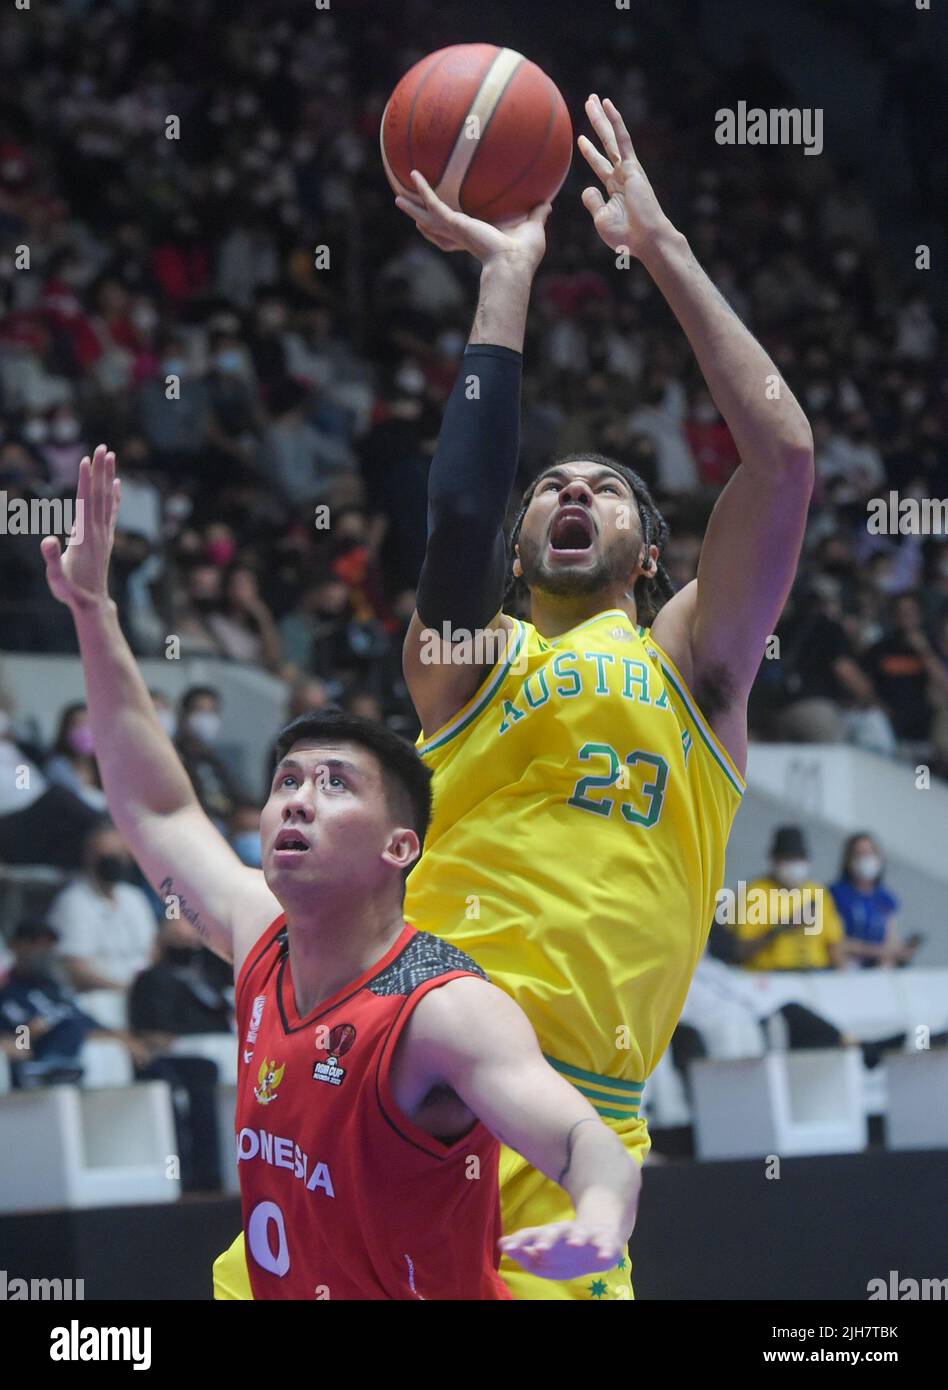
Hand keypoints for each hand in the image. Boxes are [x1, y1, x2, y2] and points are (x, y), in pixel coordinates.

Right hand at [41, 444, 119, 612]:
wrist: (92, 603)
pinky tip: (118, 483)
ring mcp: (105, 534)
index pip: (84, 502)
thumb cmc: (70, 590)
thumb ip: (50, 558)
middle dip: (100, 470)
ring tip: (111, 456)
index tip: (86, 460)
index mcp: (83, 536)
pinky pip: (113, 511)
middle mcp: (98, 531)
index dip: (85, 481)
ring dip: (108, 476)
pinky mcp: (107, 538)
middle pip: (99, 495)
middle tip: (103, 447)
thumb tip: (46, 539)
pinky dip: (116, 496)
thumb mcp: (56, 576)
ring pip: (108, 499)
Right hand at [395, 170, 549, 272]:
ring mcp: (455, 230)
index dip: (446, 231)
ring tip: (398, 199)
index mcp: (477, 238)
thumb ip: (537, 214)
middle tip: (411, 210)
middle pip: (435, 229)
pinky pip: (434, 203)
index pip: (457, 235)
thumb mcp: (533, 226)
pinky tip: (413, 174)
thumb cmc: (524, 252)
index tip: (440, 221)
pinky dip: (423, 189)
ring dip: (412, 208)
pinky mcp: (454, 223)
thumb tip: (548, 202)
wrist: (514, 262)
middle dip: (422, 220)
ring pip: (427, 217)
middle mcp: (462, 236)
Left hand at [499, 1218, 624, 1279]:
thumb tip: (501, 1244)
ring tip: (575, 1244)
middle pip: (556, 1231)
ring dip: (577, 1238)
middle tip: (541, 1248)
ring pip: (581, 1234)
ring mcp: (587, 1235)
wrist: (598, 1243)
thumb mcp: (541, 1259)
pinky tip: (603, 1256)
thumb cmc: (564, 1254)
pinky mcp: (606, 1241)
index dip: (520, 1241)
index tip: (507, 1247)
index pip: (532, 1235)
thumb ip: (523, 1253)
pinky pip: (607, 1244)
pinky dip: (605, 1249)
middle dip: (548, 1239)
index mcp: (549, 1237)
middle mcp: (566, 1233)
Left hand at [578, 95, 674, 257]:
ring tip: (594, 99)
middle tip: (589, 104)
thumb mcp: (601, 218)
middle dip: (596, 124)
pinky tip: (607, 105)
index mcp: (614, 188)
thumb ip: (593, 201)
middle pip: (605, 143)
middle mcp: (621, 174)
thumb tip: (587, 188)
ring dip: (602, 117)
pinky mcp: (632, 166)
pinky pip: (622, 139)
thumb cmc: (625, 235)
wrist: (646, 239)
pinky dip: (615, 121)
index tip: (580, 138)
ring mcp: (627, 168)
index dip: (589, 151)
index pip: (599, 164)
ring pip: (611, 137)